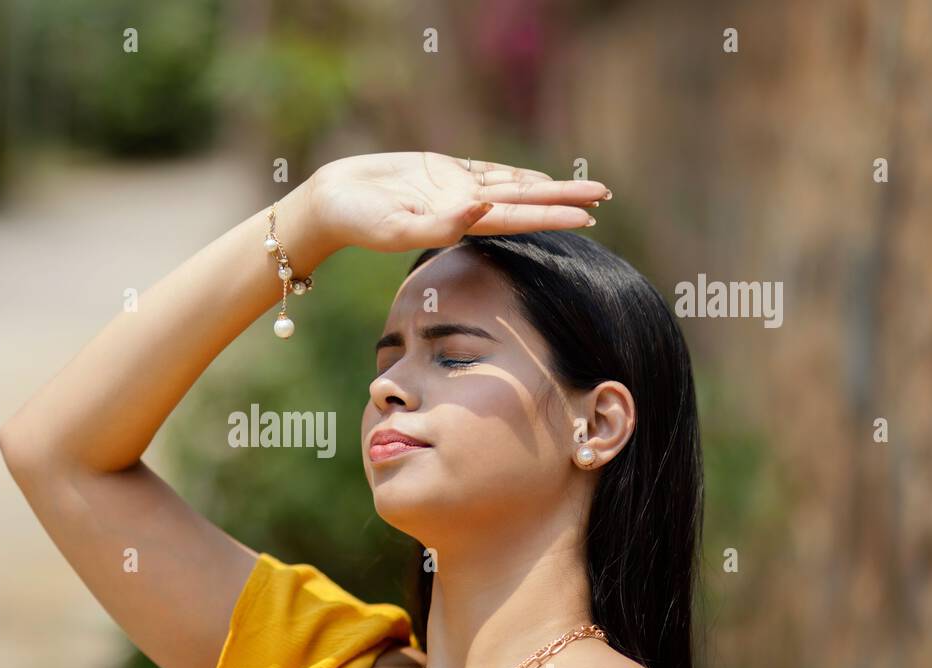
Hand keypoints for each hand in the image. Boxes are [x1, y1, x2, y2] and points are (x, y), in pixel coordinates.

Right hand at [303, 152, 608, 253]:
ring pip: (511, 185)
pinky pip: (487, 171)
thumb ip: (439, 224)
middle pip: (524, 201)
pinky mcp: (440, 172)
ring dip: (545, 187)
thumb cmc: (358, 222)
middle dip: (563, 199)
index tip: (588, 216)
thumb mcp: (396, 227)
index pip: (517, 219)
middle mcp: (463, 207)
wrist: (331, 203)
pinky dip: (513, 174)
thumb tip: (482, 206)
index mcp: (459, 222)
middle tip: (604, 195)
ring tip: (582, 187)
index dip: (552, 216)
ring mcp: (453, 189)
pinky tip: (535, 177)